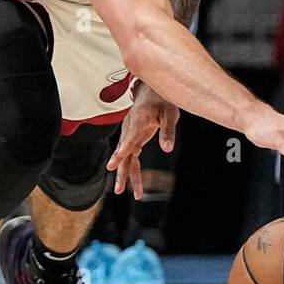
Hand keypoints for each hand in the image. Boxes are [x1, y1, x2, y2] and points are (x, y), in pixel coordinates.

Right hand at [106, 83, 180, 198]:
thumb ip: (168, 131)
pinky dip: (132, 169)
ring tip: (125, 192)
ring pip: (126, 158)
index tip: (113, 165)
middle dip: (121, 172)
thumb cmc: (162, 100)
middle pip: (123, 153)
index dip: (121, 152)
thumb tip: (167, 149)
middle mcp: (129, 130)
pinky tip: (134, 182)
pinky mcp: (134, 139)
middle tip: (119, 190)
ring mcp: (130, 135)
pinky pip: (131, 156)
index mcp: (137, 121)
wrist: (152, 91)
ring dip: (126, 174)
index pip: (128, 139)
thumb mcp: (170, 113)